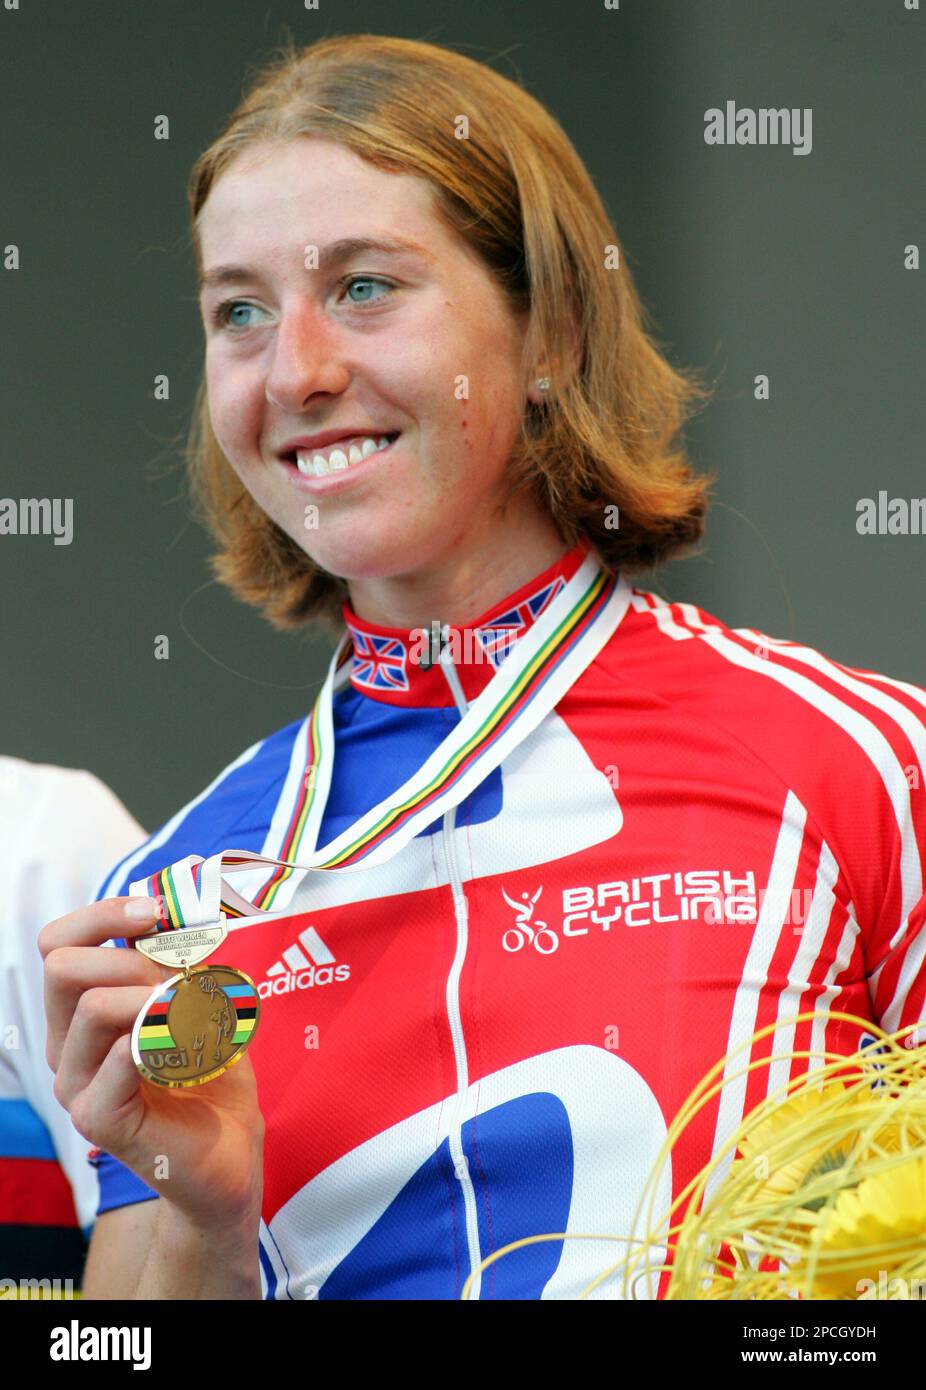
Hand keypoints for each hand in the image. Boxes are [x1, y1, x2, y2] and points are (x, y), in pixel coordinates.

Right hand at [40, 897, 263, 1231]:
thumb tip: (174, 907)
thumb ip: (176, 958)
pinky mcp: (97, 1119)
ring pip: (92, 1006)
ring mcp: (75, 1084)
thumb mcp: (196, 998)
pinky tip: (190, 1050)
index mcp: (80, 1011)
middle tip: (178, 984)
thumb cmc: (211, 1071)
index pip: (57, 943)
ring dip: (155, 999)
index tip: (155, 912)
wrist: (230, 1150)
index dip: (102, 915)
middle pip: (61, 966)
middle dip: (129, 959)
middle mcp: (66, 1045)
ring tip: (194, 1022)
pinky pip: (119, 1056)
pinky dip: (162, 1039)